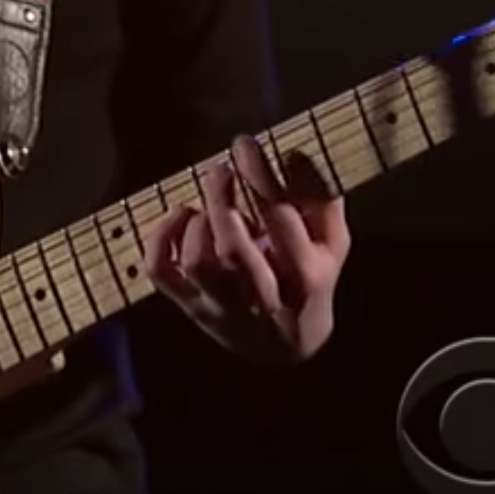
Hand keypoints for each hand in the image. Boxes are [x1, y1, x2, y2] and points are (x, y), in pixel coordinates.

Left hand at [143, 135, 349, 364]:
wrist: (289, 349)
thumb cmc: (310, 282)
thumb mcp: (332, 247)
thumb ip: (323, 202)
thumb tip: (298, 153)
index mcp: (307, 277)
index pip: (281, 220)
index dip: (260, 175)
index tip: (245, 144)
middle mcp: (264, 299)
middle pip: (234, 247)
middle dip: (222, 197)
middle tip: (221, 167)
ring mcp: (223, 308)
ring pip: (200, 264)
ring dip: (199, 224)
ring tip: (207, 206)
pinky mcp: (192, 308)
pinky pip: (163, 274)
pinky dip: (162, 238)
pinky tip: (180, 215)